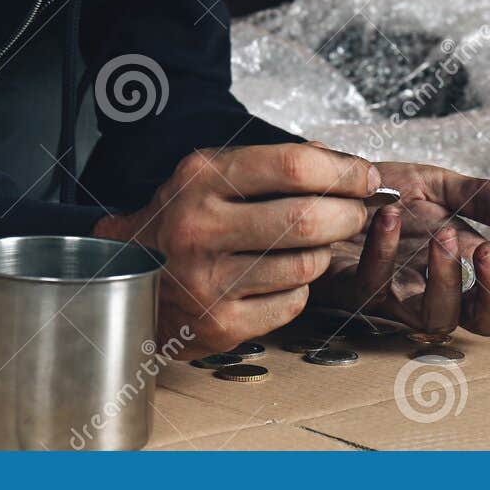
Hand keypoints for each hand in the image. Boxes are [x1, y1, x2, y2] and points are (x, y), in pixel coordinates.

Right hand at [92, 144, 377, 352]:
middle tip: (354, 211)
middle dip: (348, 213)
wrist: (125, 279)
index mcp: (200, 180)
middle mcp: (200, 229)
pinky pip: (293, 302)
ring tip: (312, 243)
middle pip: (308, 219)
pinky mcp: (221, 324)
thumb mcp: (211, 175)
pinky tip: (281, 275)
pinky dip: (299, 287)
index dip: (344, 172)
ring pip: (308, 264)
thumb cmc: (182, 220)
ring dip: (324, 252)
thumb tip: (349, 170)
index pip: (293, 167)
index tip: (365, 177)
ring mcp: (209, 282)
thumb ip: (274, 165)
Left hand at [309, 161, 489, 336]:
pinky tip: (388, 215)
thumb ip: (486, 197)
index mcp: (465, 266)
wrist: (331, 186)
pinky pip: (374, 286)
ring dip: (446, 279)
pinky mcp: (355, 290)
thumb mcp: (442, 186)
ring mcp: (399, 295)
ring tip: (445, 235)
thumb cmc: (386, 194)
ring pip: (435, 319)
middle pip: (485, 323)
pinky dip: (384, 250)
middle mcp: (437, 289)